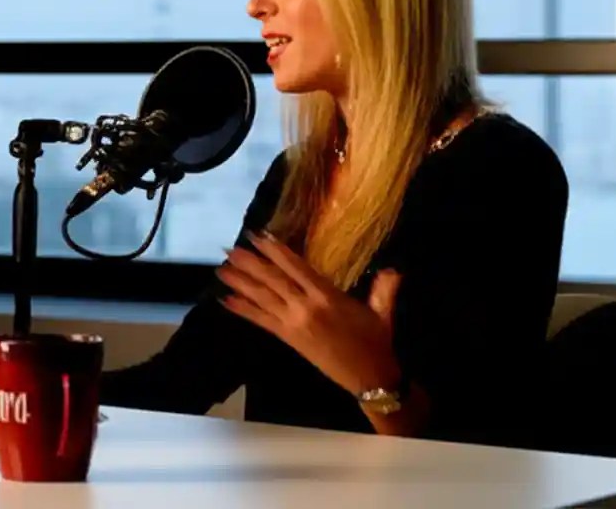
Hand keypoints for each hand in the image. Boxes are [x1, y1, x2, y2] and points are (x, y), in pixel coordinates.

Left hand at [217, 231, 402, 396]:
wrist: (369, 379)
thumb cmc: (376, 342)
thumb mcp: (383, 312)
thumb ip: (385, 288)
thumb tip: (393, 268)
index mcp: (327, 297)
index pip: (296, 268)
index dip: (276, 251)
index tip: (258, 236)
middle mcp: (305, 308)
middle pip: (272, 281)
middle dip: (250, 264)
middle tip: (229, 249)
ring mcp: (293, 324)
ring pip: (262, 299)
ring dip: (240, 283)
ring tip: (221, 270)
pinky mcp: (288, 338)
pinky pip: (261, 321)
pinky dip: (243, 310)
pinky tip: (226, 301)